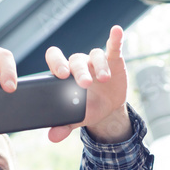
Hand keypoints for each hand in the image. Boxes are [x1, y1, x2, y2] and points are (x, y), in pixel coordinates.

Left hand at [44, 26, 129, 143]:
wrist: (108, 108)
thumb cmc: (88, 107)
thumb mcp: (78, 117)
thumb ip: (65, 124)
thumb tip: (52, 137)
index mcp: (66, 74)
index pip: (56, 59)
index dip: (57, 64)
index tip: (61, 75)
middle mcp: (79, 63)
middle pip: (76, 60)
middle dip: (80, 71)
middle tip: (85, 84)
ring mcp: (95, 60)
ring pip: (95, 56)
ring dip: (99, 66)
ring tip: (104, 79)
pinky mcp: (113, 59)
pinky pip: (113, 46)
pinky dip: (115, 38)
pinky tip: (117, 31)